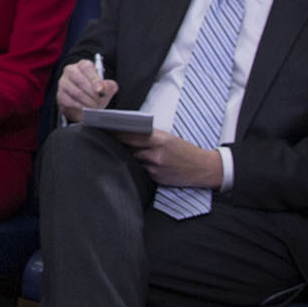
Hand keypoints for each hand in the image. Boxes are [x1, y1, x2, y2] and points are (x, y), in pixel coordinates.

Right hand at [56, 58, 113, 121]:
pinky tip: (86, 107)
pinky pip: (70, 101)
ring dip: (88, 101)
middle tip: (99, 100)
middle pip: (80, 80)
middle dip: (92, 93)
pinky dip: (80, 106)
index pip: (87, 68)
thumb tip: (106, 87)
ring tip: (95, 105)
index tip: (100, 90)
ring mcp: (63, 82)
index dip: (94, 79)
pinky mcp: (60, 94)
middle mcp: (71, 70)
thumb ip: (109, 86)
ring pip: (76, 92)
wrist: (83, 103)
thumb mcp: (105, 87)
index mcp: (83, 65)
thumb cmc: (94, 91)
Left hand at [108, 128, 224, 188]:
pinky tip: (143, 164)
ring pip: (134, 160)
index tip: (103, 128)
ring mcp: (155, 167)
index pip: (131, 134)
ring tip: (127, 152)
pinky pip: (141, 170)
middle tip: (106, 138)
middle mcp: (156, 153)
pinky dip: (140, 167)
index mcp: (159, 138)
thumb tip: (126, 134)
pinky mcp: (156, 178)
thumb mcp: (169, 138)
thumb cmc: (185, 151)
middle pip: (129, 147)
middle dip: (119, 144)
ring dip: (130, 156)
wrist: (203, 168)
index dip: (115, 131)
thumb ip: (149, 137)